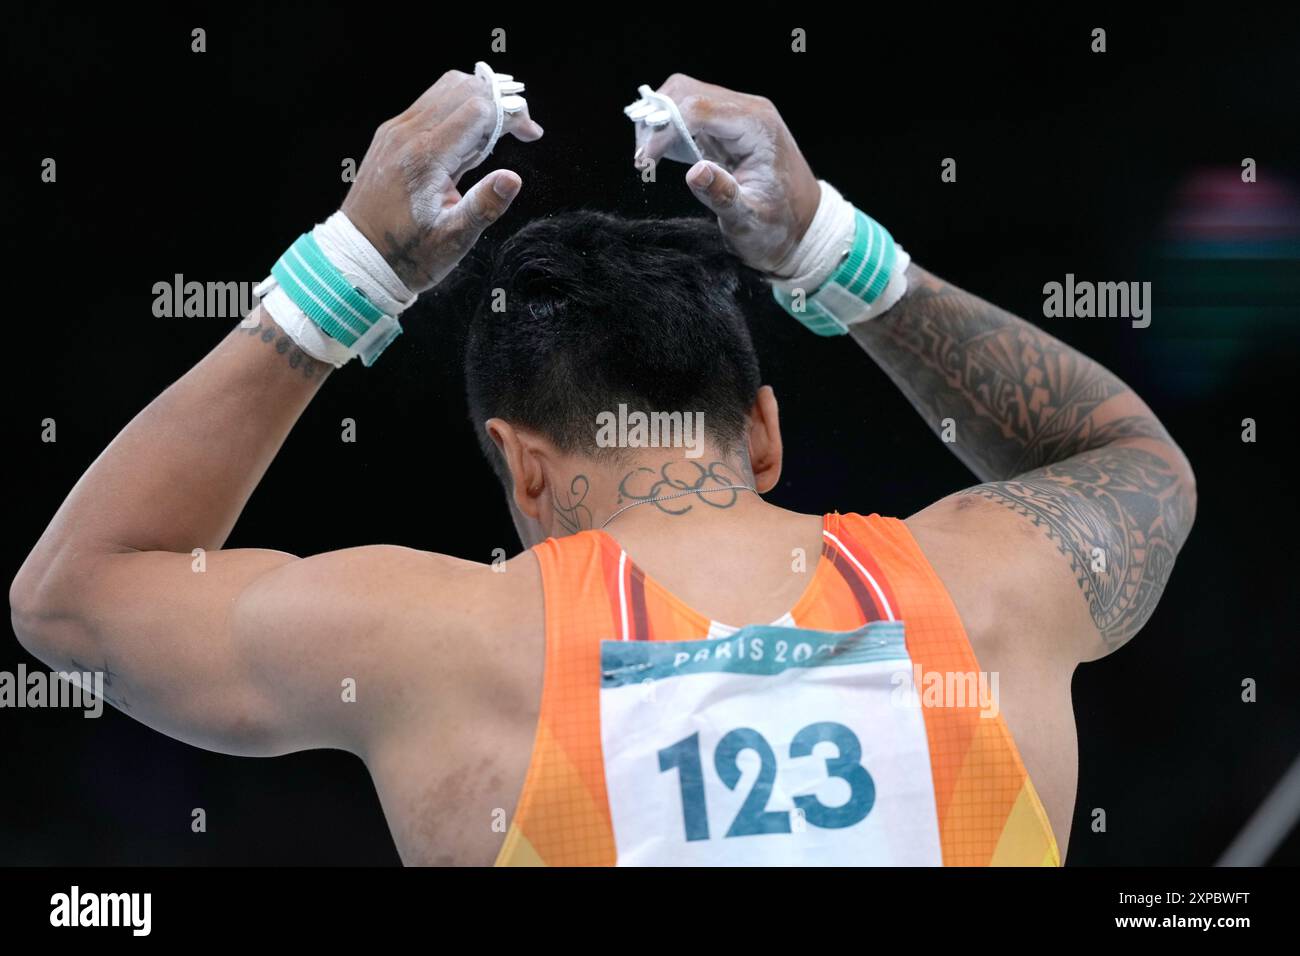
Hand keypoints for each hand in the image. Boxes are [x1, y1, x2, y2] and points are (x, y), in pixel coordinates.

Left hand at [342, 68, 542, 292]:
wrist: (359, 258)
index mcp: (425, 158)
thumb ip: (484, 206)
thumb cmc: (407, 254)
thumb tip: (512, 179)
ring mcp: (395, 131)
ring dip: (478, 102)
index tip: (531, 134)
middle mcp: (407, 134)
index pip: (477, 109)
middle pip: (463, 88)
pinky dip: (456, 110)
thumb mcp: (452, 240)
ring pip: (445, 89)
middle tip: (520, 131)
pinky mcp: (391, 136)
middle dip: (499, 102)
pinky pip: (429, 105)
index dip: (512, 115)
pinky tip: (467, 142)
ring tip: (495, 137)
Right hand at [633, 74, 819, 274]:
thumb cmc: (778, 227)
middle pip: (686, 92)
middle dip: (656, 122)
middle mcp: (748, 111)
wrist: (801, 228)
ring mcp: (736, 116)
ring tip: (649, 160)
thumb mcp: (750, 221)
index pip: (698, 109)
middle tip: (643, 162)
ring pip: (683, 96)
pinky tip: (662, 155)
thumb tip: (695, 172)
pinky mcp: (726, 127)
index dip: (664, 130)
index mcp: (757, 127)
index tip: (645, 163)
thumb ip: (724, 196)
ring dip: (659, 123)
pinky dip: (668, 129)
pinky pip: (688, 112)